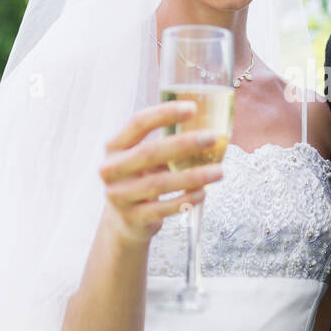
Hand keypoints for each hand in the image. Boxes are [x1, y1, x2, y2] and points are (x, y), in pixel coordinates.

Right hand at [99, 103, 223, 244]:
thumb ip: (166, 145)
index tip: (192, 108)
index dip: (164, 113)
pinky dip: (186, 199)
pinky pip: (163, 208)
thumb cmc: (142, 180)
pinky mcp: (133, 218)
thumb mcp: (144, 160)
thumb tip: (209, 133)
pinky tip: (204, 193)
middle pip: (149, 152)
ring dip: (192, 176)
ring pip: (159, 183)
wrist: (124, 222)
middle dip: (183, 144)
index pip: (137, 123)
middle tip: (212, 137)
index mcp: (115, 147)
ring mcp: (119, 196)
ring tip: (219, 171)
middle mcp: (111, 169)